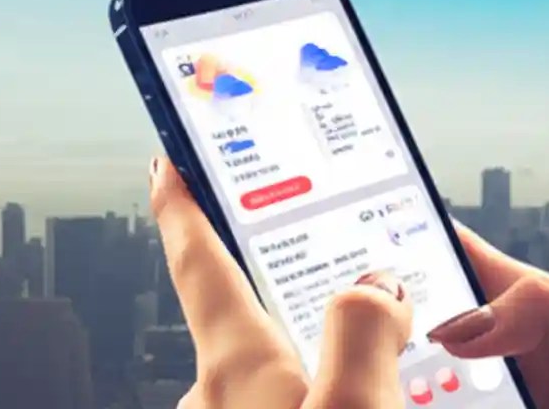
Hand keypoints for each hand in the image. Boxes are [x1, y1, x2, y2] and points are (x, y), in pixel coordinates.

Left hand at [148, 157, 412, 408]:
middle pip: (244, 315)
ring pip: (267, 368)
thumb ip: (366, 335)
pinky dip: (314, 389)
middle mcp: (218, 400)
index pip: (200, 266)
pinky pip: (281, 403)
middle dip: (281, 280)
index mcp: (237, 371)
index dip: (184, 209)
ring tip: (373, 349)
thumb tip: (378, 285)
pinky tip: (356, 400)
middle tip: (326, 255)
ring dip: (309, 346)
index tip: (171, 164)